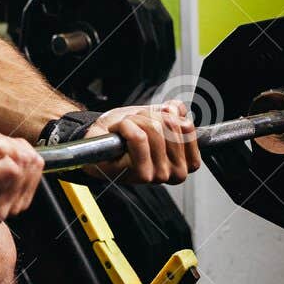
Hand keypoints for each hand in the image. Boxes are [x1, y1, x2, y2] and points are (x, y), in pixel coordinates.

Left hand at [82, 100, 200, 184]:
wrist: (96, 141)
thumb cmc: (123, 133)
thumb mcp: (152, 116)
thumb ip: (171, 112)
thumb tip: (176, 109)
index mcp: (187, 161)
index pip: (186, 126)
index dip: (167, 115)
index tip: (154, 120)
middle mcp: (178, 172)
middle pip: (170, 125)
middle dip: (148, 115)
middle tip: (135, 123)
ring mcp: (161, 175)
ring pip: (154, 129)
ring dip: (134, 120)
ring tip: (125, 129)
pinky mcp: (143, 175)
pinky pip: (138, 137)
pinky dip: (124, 126)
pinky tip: (118, 133)